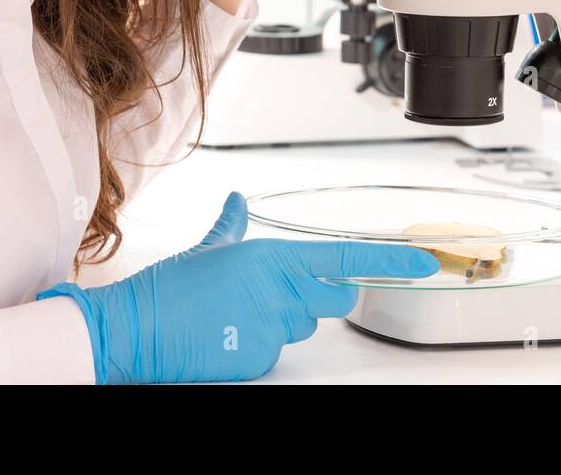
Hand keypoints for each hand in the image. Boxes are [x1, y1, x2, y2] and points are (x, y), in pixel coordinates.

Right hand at [39, 192, 439, 383]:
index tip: (422, 261)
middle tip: (279, 293)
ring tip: (239, 315)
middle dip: (320, 295)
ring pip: (304, 326)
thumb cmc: (169, 289)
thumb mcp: (208, 250)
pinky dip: (261, 346)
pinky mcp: (261, 360)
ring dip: (284, 320)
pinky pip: (278, 354)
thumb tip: (238, 200)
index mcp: (274, 258)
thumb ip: (232, 226)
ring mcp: (273, 329)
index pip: (348, 259)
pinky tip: (231, 337)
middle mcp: (281, 291)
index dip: (391, 261)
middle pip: (334, 299)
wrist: (137, 331)